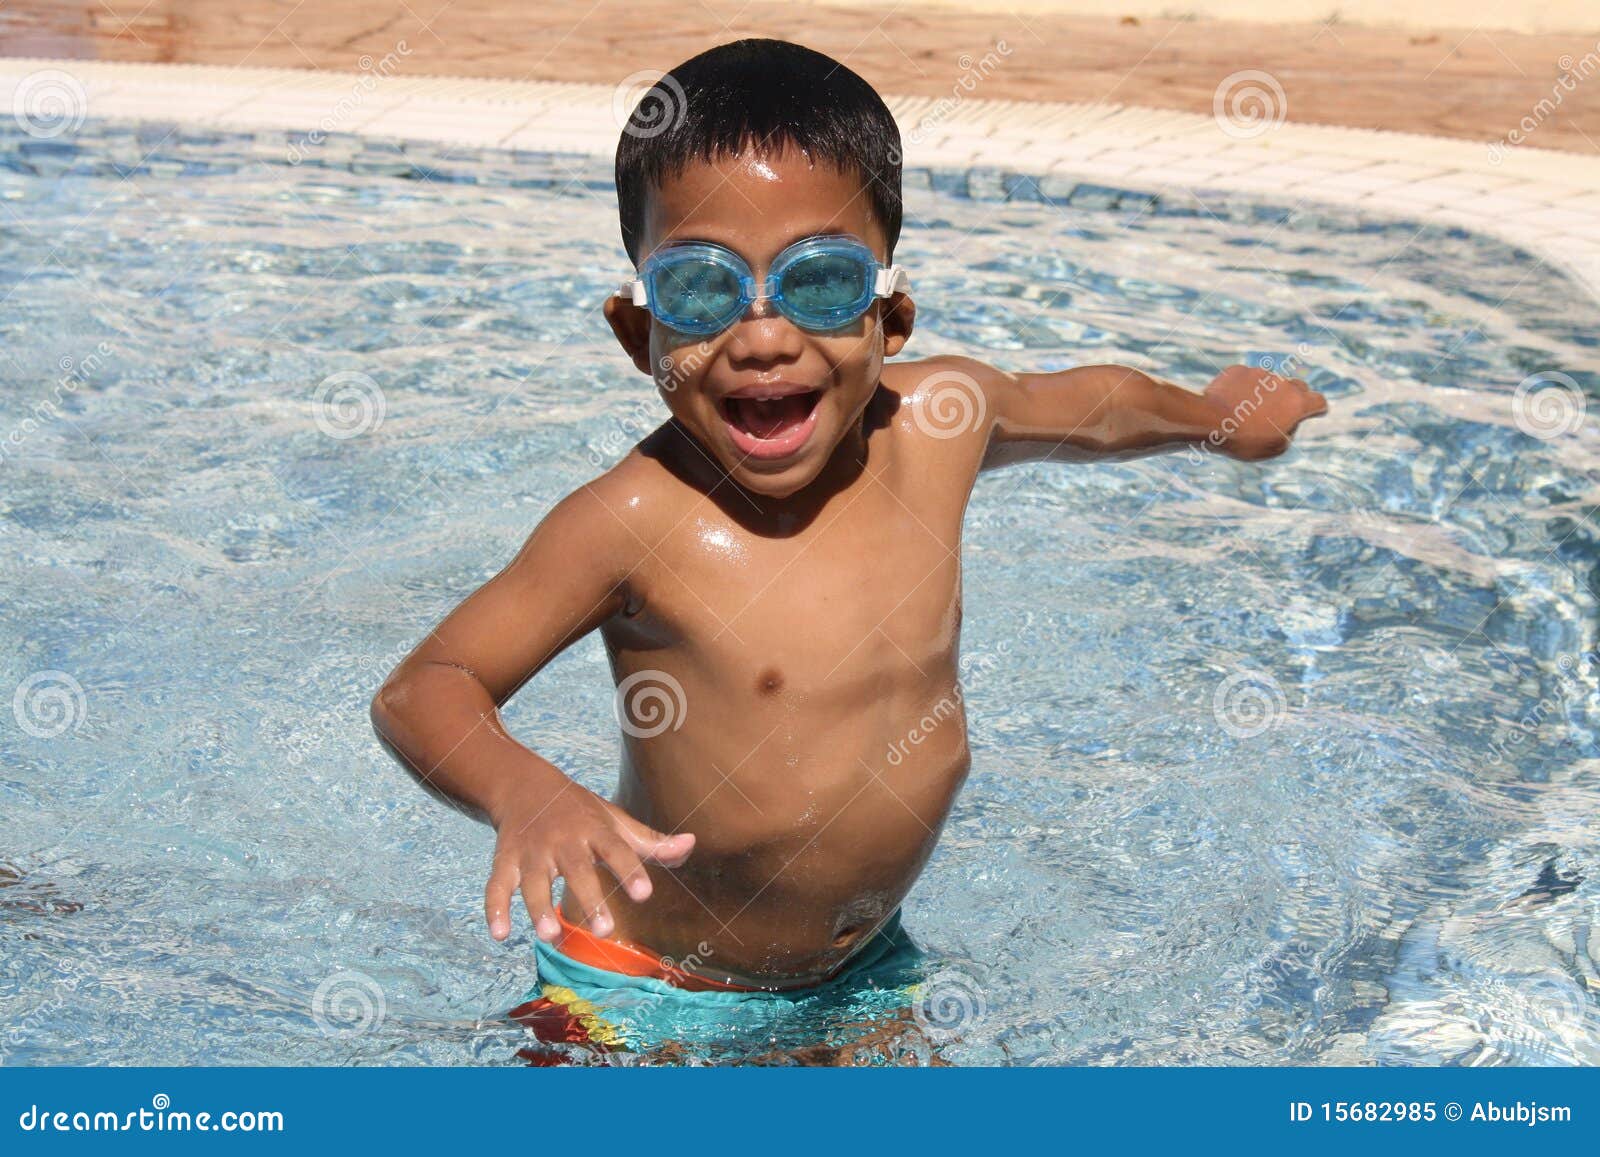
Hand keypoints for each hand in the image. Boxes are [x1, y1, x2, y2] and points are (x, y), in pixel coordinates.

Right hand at [484, 780, 694, 942]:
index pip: (616, 849)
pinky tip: (500, 934)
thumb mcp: (615, 821)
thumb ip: (651, 841)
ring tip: (549, 935)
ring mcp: (531, 851)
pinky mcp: (504, 861)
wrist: (524, 785)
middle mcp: (563, 840)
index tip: (645, 895)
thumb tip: (691, 846)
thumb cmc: (580, 811)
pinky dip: (493, 909)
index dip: (630, 871)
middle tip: (606, 930)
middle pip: (576, 869)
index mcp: (595, 829)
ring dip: (538, 907)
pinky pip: (496, 885)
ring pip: (533, 881)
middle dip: (589, 898)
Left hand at [1203, 365, 1327, 460]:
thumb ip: (1290, 431)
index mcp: (1297, 403)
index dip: (1317, 408)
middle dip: (1294, 398)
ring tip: (1248, 412)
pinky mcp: (1239, 370)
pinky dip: (1243, 388)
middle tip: (1281, 412)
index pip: (1318, 401)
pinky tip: (1232, 402)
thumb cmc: (1244, 440)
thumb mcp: (1275, 448)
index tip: (1315, 411)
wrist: (1210, 421)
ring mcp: (1260, 374)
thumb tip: (1290, 421)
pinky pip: (1246, 378)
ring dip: (1265, 393)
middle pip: (1298, 387)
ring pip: (1270, 382)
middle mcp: (1283, 384)